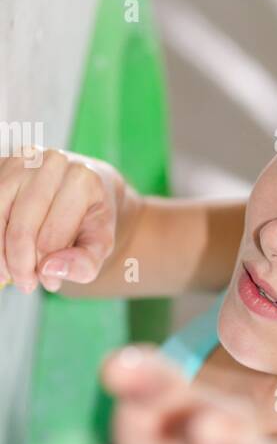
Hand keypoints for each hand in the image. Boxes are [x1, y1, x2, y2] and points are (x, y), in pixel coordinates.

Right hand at [0, 147, 135, 292]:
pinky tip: (1, 255)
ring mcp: (22, 159)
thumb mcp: (100, 245)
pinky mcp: (3, 164)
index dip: (47, 268)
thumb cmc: (90, 220)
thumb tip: (50, 271)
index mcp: (82, 180)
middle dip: (20, 264)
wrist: (84, 189)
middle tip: (25, 284)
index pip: (52, 236)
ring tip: (7, 273)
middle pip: (21, 228)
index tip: (49, 284)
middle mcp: (51, 162)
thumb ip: (85, 263)